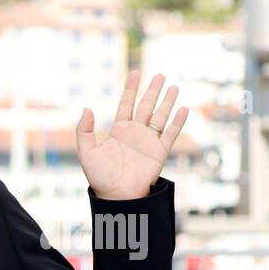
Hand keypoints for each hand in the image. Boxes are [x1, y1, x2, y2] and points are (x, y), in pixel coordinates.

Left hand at [77, 70, 187, 199]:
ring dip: (167, 102)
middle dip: (153, 91)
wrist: (117, 197)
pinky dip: (178, 122)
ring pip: (160, 116)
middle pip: (146, 106)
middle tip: (160, 75)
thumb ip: (84, 132)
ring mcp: (149, 141)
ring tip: (173, 86)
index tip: (135, 72)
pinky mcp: (160, 152)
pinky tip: (183, 109)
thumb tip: (86, 109)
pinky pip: (171, 134)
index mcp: (119, 131)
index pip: (126, 104)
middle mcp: (135, 133)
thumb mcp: (87, 153)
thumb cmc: (100, 178)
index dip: (131, 89)